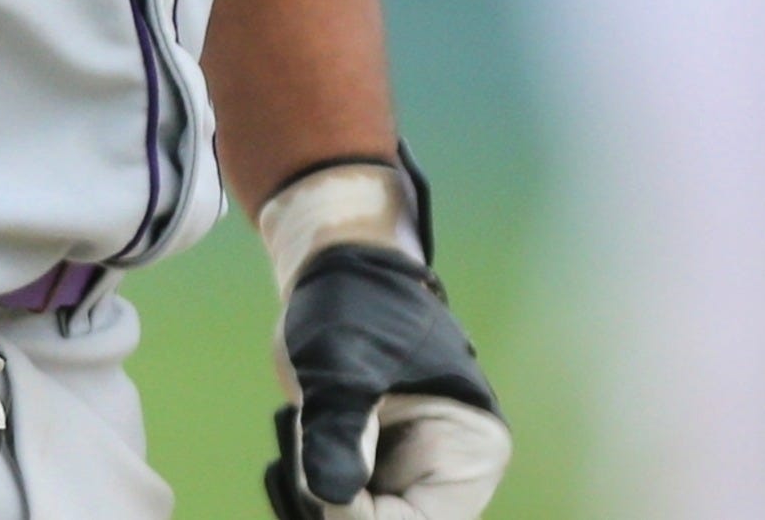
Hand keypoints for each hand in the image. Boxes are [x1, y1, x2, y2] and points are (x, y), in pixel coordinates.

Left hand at [257, 157, 508, 519]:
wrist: (331, 270)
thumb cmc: (353, 301)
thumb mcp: (343, 362)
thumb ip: (341, 429)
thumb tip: (332, 499)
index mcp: (469, 451)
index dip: (358, 517)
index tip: (317, 478)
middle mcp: (447, 478)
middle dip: (331, 504)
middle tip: (300, 444)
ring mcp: (408, 479)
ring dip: (312, 495)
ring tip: (298, 424)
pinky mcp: (371, 474)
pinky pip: (336, 509)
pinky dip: (305, 488)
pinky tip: (296, 432)